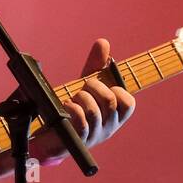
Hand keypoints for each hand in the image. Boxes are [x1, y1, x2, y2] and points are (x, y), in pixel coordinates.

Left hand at [30, 37, 135, 166]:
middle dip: (94, 86)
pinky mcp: (78, 140)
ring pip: (94, 112)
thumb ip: (96, 65)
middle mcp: (108, 127)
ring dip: (81, 98)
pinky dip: (72, 108)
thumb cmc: (75, 108)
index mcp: (115, 116)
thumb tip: (103, 42)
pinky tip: (67, 105)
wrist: (53, 134)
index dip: (116, 89)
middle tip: (83, 87)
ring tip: (73, 97)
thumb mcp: (87, 85)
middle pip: (110, 101)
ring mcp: (94, 135)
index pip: (129, 103)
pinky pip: (81, 122)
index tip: (102, 86)